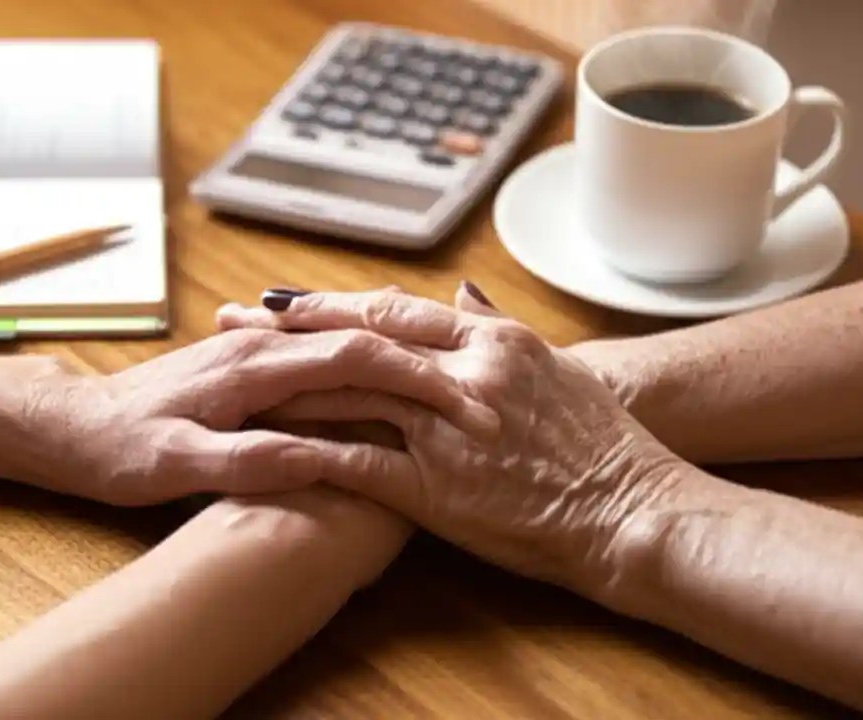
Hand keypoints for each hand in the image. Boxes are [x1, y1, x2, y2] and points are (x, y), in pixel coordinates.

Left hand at [1, 328, 483, 505]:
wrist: (70, 427)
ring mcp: (255, 353)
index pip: (352, 354)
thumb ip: (243, 461)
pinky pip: (318, 361)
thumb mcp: (173, 465)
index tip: (466, 400)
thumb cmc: (117, 449)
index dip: (414, 374)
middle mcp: (260, 348)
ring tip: (456, 386)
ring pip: (344, 346)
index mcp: (252, 366)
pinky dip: (359, 371)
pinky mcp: (248, 367)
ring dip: (398, 361)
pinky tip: (386, 390)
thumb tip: (313, 458)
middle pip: (360, 340)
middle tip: (484, 392)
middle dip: (424, 362)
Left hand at [217, 288, 687, 598]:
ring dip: (284, 387)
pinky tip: (263, 450)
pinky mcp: (436, 489)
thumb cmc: (600, 442)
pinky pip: (358, 465)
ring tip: (232, 380)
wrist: (631, 511)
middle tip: (231, 322)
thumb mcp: (553, 366)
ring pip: (347, 396)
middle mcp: (463, 376)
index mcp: (491, 342)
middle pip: (356, 343)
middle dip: (288, 332)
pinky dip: (307, 454)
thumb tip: (462, 290)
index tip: (283, 299)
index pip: (392, 309)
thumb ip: (496, 326)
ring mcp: (447, 431)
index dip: (331, 303)